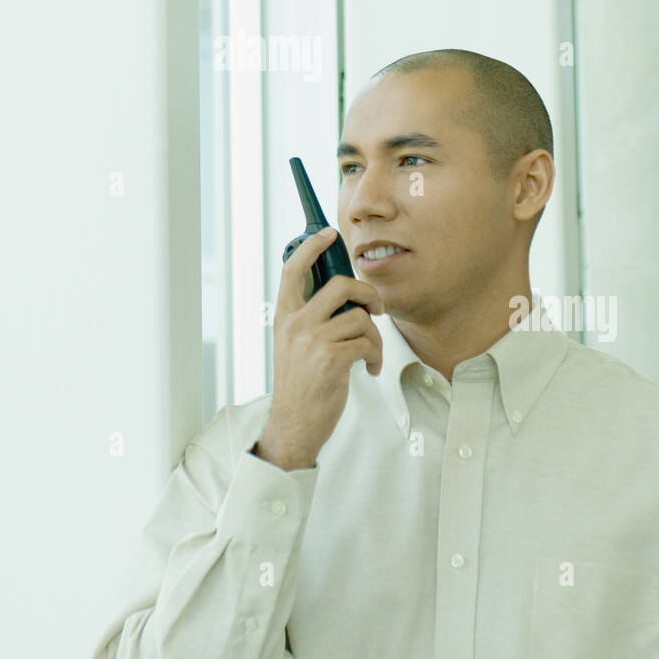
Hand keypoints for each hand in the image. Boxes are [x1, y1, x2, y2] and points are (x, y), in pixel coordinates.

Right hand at [254, 227, 383, 469]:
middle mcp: (295, 324)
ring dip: (374, 337)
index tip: (328, 233)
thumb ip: (310, 318)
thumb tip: (342, 294)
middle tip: (375, 308)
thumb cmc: (300, 385)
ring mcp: (312, 340)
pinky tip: (368, 369)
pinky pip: (367, 342)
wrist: (293, 426)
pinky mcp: (331, 359)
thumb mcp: (293, 345)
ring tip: (369, 353)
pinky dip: (374, 356)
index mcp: (284, 317)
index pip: (292, 269)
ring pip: (360, 317)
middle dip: (367, 293)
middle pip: (340, 285)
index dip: (311, 246)